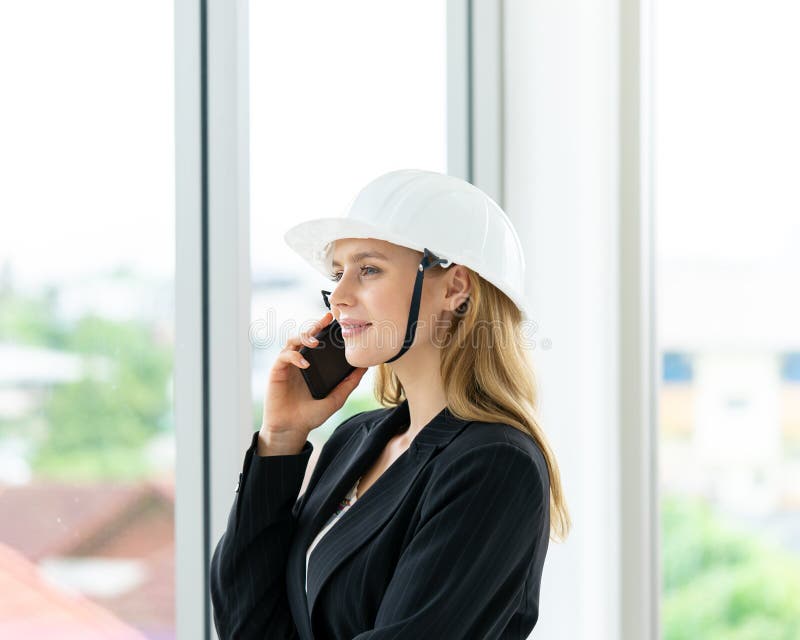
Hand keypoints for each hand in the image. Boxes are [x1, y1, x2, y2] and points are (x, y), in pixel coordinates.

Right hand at [261, 311, 367, 443]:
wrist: (292, 430)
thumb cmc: (311, 415)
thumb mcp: (336, 398)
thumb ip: (349, 383)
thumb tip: (365, 368)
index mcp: (313, 364)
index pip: (319, 341)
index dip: (325, 329)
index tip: (336, 320)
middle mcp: (300, 361)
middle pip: (306, 335)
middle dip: (315, 325)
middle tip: (326, 319)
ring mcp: (288, 365)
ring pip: (292, 340)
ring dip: (304, 337)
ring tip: (316, 343)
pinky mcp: (277, 371)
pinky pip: (284, 356)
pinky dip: (294, 356)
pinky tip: (304, 363)